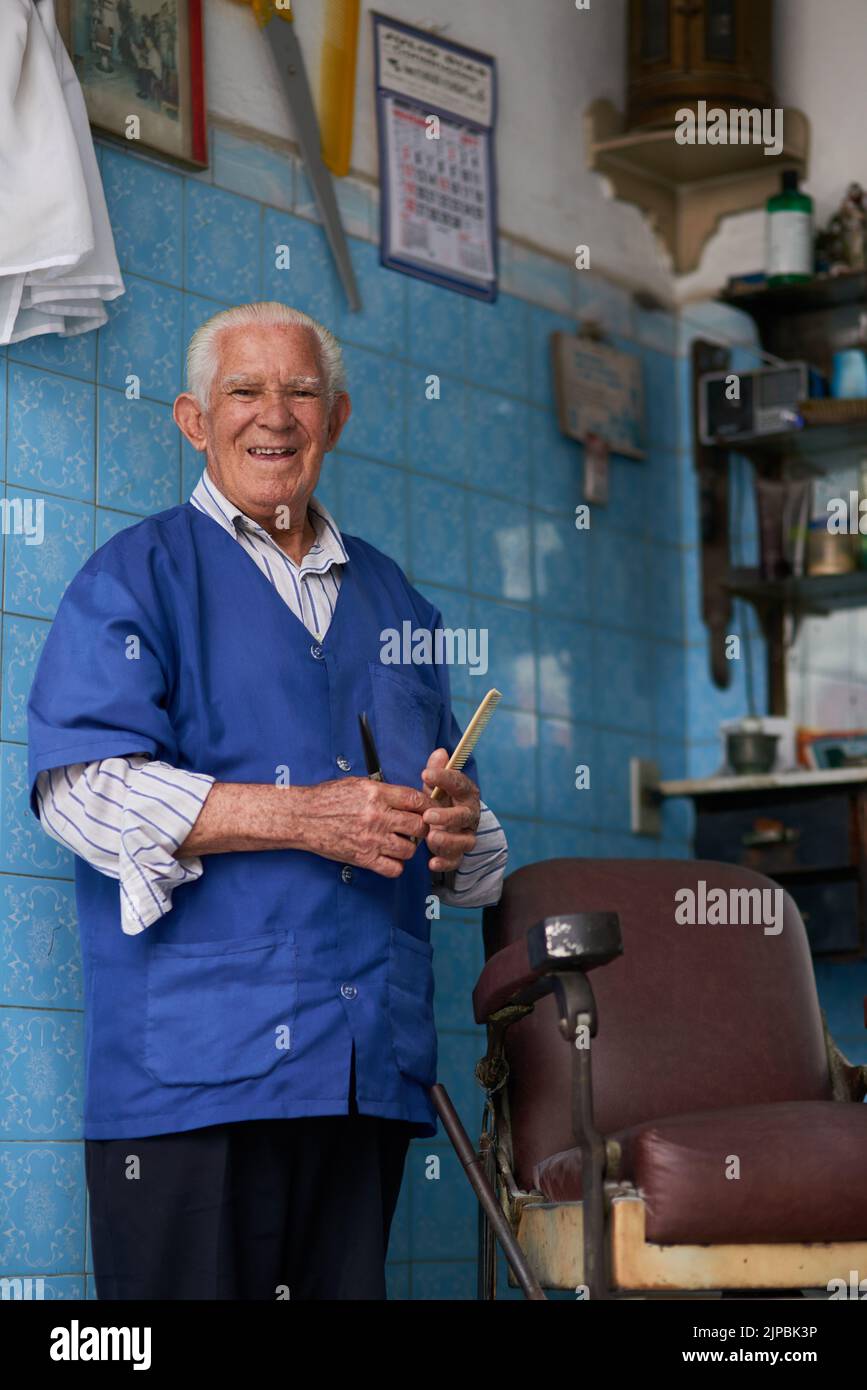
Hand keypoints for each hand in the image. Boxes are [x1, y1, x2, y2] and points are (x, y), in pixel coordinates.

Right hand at [298, 777, 428, 878]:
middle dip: (422, 827)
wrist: (302, 817)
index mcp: (376, 794)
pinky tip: (390, 858)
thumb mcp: (357, 784)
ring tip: (400, 843)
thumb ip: (383, 791)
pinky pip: (393, 869)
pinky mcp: (363, 858)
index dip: (428, 805)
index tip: (429, 809)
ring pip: (410, 849)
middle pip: (419, 826)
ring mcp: (371, 839)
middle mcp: (377, 816)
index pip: (416, 799)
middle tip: (417, 829)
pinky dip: (395, 865)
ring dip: (409, 847)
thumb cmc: (327, 798)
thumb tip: (406, 797)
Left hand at [420, 748, 480, 873]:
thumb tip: (440, 751)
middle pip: (464, 816)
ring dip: (448, 840)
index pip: (460, 784)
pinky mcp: (458, 854)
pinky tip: (431, 863)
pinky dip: (445, 863)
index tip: (425, 774)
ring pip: (464, 841)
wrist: (447, 825)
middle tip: (428, 816)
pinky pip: (455, 861)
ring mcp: (465, 836)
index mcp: (466, 794)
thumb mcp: (436, 785)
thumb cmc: (440, 801)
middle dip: (448, 816)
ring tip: (430, 838)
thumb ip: (437, 770)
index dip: (445, 778)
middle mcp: (469, 815)